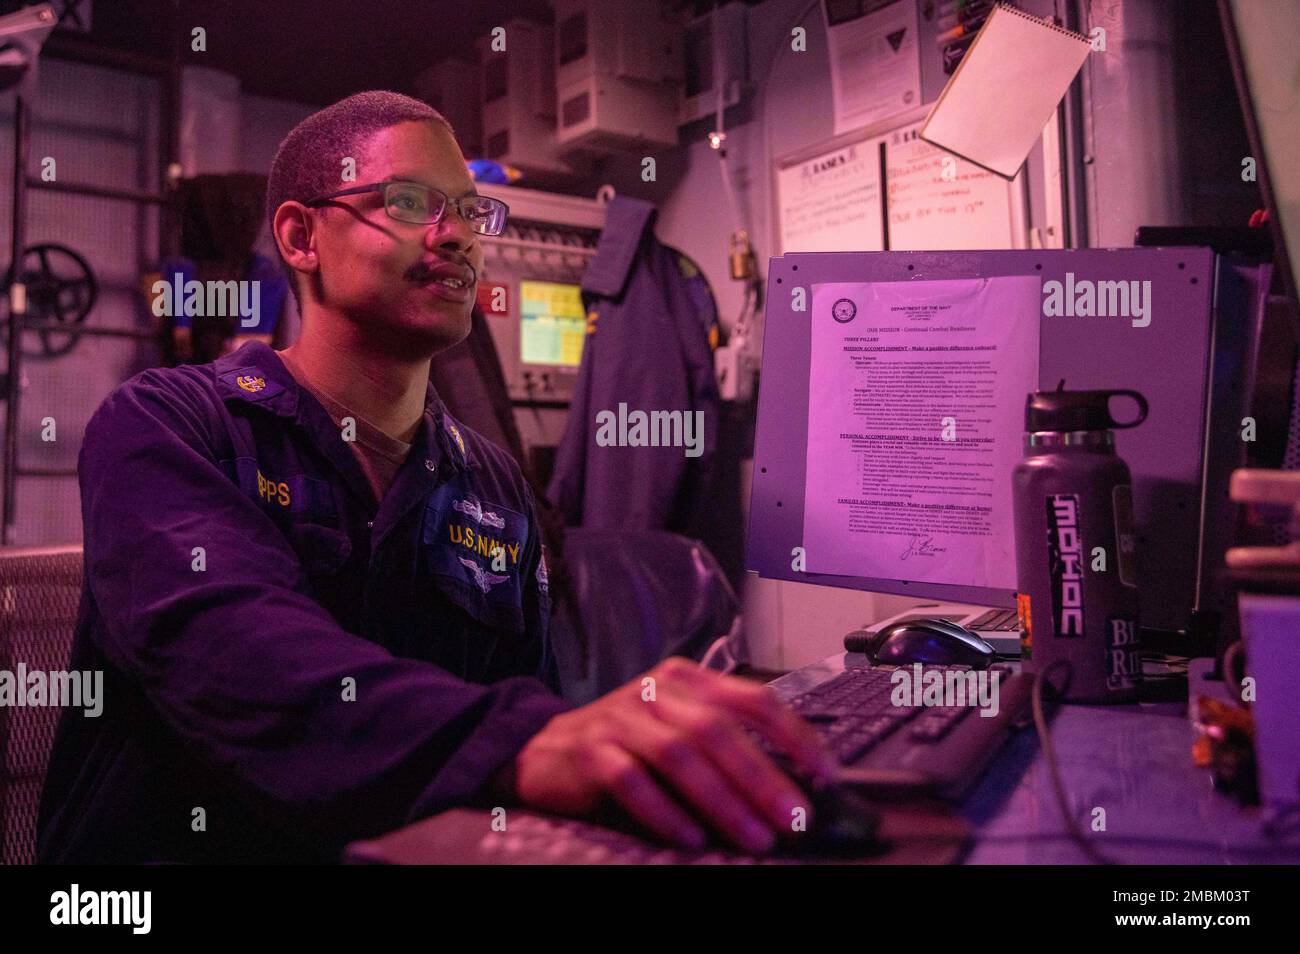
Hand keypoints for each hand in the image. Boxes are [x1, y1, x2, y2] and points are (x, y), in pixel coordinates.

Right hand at [511, 657, 837, 853]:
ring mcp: (621, 718)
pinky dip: (664, 811)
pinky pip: (631, 781)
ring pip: (679, 755)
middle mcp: (657, 692)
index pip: (753, 699)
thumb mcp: (676, 726)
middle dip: (764, 778)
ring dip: (723, 800)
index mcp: (688, 680)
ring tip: (755, 837)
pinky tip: (691, 837)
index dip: (795, 736)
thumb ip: (724, 741)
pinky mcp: (590, 751)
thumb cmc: (626, 742)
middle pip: (719, 730)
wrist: (543, 747)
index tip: (824, 775)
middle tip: (795, 818)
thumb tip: (793, 786)